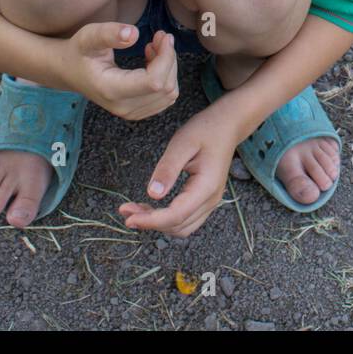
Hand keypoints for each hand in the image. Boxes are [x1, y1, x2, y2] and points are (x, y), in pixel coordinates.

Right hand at [59, 22, 177, 120]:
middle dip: (169, 59)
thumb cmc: (80, 51)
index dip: (166, 58)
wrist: (69, 71)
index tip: (163, 36)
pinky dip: (166, 77)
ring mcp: (130, 113)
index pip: (155, 82)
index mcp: (111, 89)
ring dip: (169, 67)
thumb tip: (134, 33)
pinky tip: (151, 61)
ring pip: (169, 93)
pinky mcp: (137, 112)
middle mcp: (122, 107)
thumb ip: (110, 34)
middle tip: (159, 36)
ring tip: (153, 47)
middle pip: (166, 87)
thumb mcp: (89, 36)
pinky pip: (165, 98)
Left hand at [118, 106, 242, 237]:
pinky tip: (150, 208)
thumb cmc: (205, 130)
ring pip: (181, 227)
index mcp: (206, 186)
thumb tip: (152, 194)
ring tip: (134, 209)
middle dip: (150, 223)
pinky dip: (166, 219)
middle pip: (178, 226)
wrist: (227, 126)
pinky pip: (185, 219)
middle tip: (125, 211)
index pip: (176, 215)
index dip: (151, 220)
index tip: (128, 218)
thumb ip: (167, 169)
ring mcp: (210, 202)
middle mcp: (211, 200)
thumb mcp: (182, 144)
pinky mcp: (205, 200)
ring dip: (157, 224)